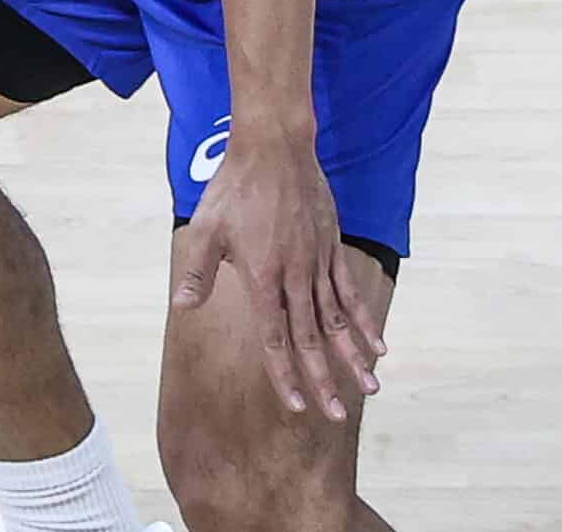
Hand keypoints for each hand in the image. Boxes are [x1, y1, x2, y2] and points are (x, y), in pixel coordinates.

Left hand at [170, 131, 387, 422]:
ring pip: (337, 320)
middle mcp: (294, 276)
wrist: (274, 147)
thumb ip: (198, 271)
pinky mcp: (331, 247)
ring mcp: (317, 262)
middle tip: (335, 415)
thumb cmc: (234, 188)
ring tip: (370, 388)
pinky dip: (364, 320)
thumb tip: (183, 306)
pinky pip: (350, 292)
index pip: (275, 338)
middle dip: (324, 380)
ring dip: (353, 357)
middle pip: (311, 338)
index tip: (296, 406)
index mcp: (263, 277)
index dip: (285, 375)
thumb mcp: (205, 229)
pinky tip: (378, 344)